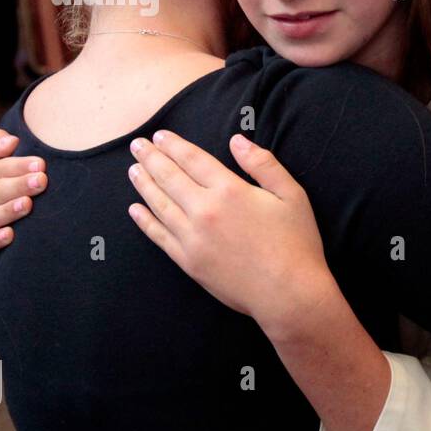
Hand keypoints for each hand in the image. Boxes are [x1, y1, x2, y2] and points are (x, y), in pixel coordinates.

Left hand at [126, 129, 336, 335]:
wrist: (288, 293)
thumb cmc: (296, 243)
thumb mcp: (291, 195)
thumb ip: (263, 164)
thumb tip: (237, 140)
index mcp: (230, 190)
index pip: (193, 160)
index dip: (174, 145)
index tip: (160, 136)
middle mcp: (204, 211)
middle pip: (170, 177)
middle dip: (151, 158)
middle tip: (137, 145)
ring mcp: (192, 238)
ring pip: (159, 204)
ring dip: (144, 184)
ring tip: (133, 170)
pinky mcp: (188, 261)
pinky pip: (158, 236)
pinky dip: (145, 221)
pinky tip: (135, 210)